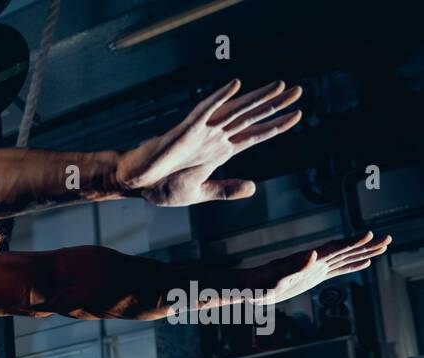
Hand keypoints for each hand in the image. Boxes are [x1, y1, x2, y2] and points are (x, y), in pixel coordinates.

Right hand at [116, 79, 302, 205]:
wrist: (138, 185)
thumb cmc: (164, 187)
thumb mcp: (201, 191)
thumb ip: (226, 189)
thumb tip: (254, 188)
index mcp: (220, 151)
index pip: (254, 135)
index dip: (276, 125)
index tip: (298, 114)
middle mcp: (215, 137)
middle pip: (251, 117)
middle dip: (275, 104)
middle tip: (299, 91)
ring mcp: (202, 132)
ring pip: (235, 110)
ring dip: (257, 97)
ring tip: (280, 85)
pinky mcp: (185, 130)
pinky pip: (204, 110)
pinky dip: (219, 97)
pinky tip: (235, 84)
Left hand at [246, 232, 391, 304]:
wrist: (247, 288)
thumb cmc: (258, 287)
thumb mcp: (274, 281)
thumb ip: (293, 269)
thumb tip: (313, 255)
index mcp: (306, 261)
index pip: (334, 249)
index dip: (352, 242)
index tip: (370, 235)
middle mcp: (312, 261)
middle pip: (344, 250)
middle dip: (365, 246)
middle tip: (388, 239)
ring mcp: (314, 268)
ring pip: (343, 258)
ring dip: (363, 253)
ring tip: (384, 247)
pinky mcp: (312, 277)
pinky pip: (336, 270)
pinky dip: (351, 265)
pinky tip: (363, 263)